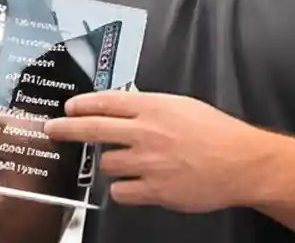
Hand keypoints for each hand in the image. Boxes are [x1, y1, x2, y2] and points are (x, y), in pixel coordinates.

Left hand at [43, 90, 268, 212]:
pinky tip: (134, 184)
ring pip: (107, 164)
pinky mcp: (155, 190)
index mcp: (153, 107)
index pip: (106, 102)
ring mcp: (149, 163)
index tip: (69, 107)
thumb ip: (151, 107)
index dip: (82, 105)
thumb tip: (124, 108)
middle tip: (53, 130)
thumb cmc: (216, 133)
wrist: (242, 163)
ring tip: (126, 162)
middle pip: (93, 129)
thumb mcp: (181, 106)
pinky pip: (121, 191)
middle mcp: (146, 133)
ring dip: (110, 164)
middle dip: (67, 129)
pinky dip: (123, 189)